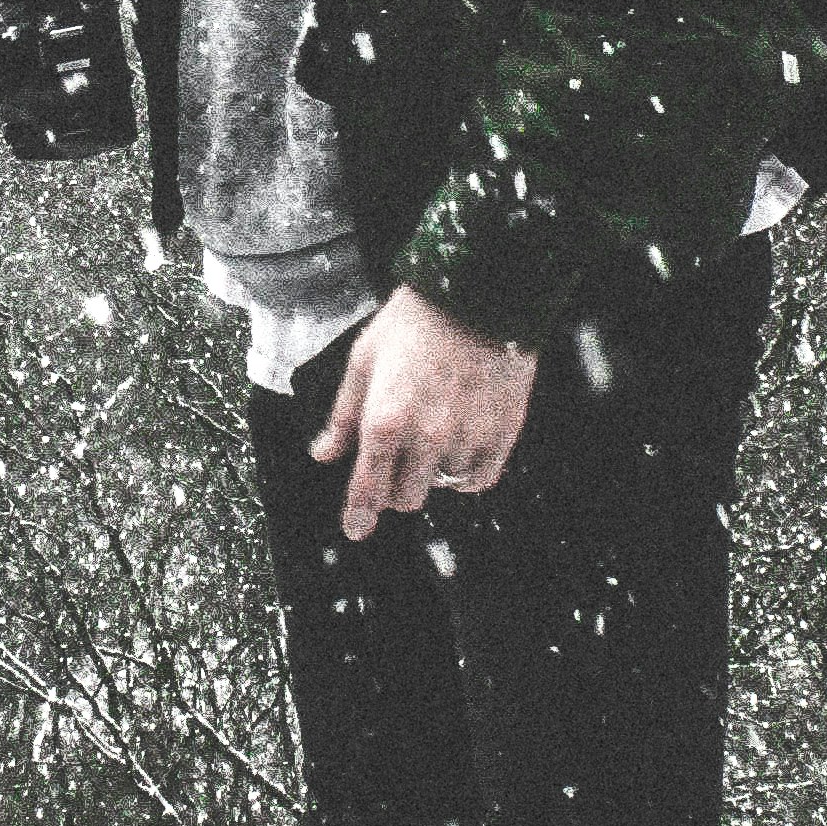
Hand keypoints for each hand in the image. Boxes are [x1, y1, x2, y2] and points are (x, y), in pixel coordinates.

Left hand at [314, 286, 538, 539]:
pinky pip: (479, 479)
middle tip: (397, 460)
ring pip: (443, 489)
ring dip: (432, 475)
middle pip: (405, 497)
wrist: (478, 295)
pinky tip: (460, 450)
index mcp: (384, 421)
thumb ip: (344, 415)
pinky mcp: (501, 436)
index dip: (358, 515)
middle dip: (395, 486)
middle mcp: (425, 440)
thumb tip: (325, 454)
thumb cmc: (416, 321)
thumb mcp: (364, 360)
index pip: (368, 489)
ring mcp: (466, 440)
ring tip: (433, 439)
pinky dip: (466, 474)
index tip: (357, 530)